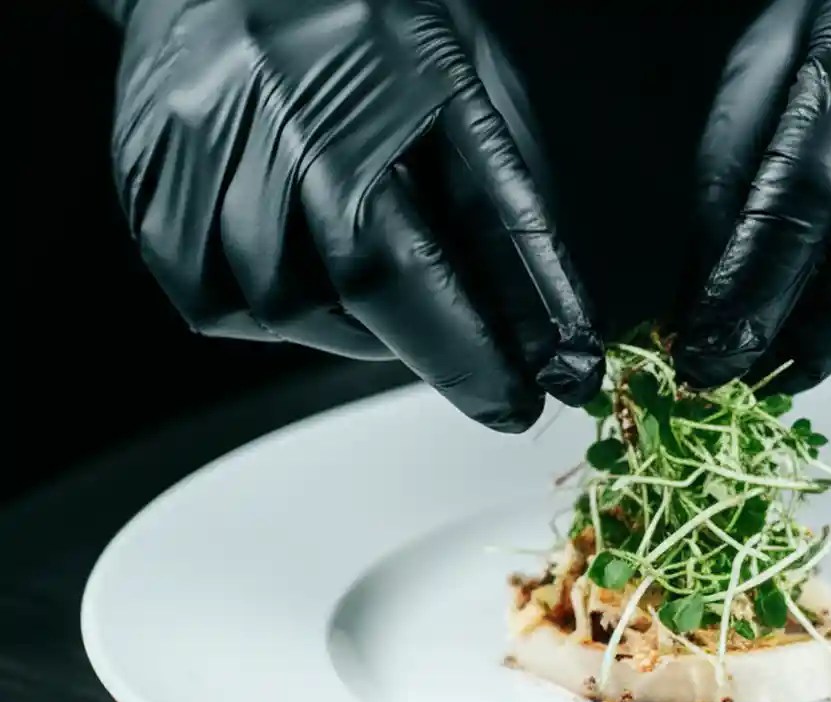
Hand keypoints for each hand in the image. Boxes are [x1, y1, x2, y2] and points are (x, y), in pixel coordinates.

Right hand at [106, 0, 602, 430]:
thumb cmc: (382, 14)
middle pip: (350, 283)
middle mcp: (273, 113)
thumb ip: (512, 204)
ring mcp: (197, 140)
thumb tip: (551, 328)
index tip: (525, 402)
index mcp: (370, 87)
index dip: (472, 346)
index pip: (419, 256)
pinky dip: (268, 312)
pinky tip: (314, 281)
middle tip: (484, 372)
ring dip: (354, 331)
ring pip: (272, 302)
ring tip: (398, 301)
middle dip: (434, 349)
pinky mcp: (147, 165)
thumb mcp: (475, 83)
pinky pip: (200, 289)